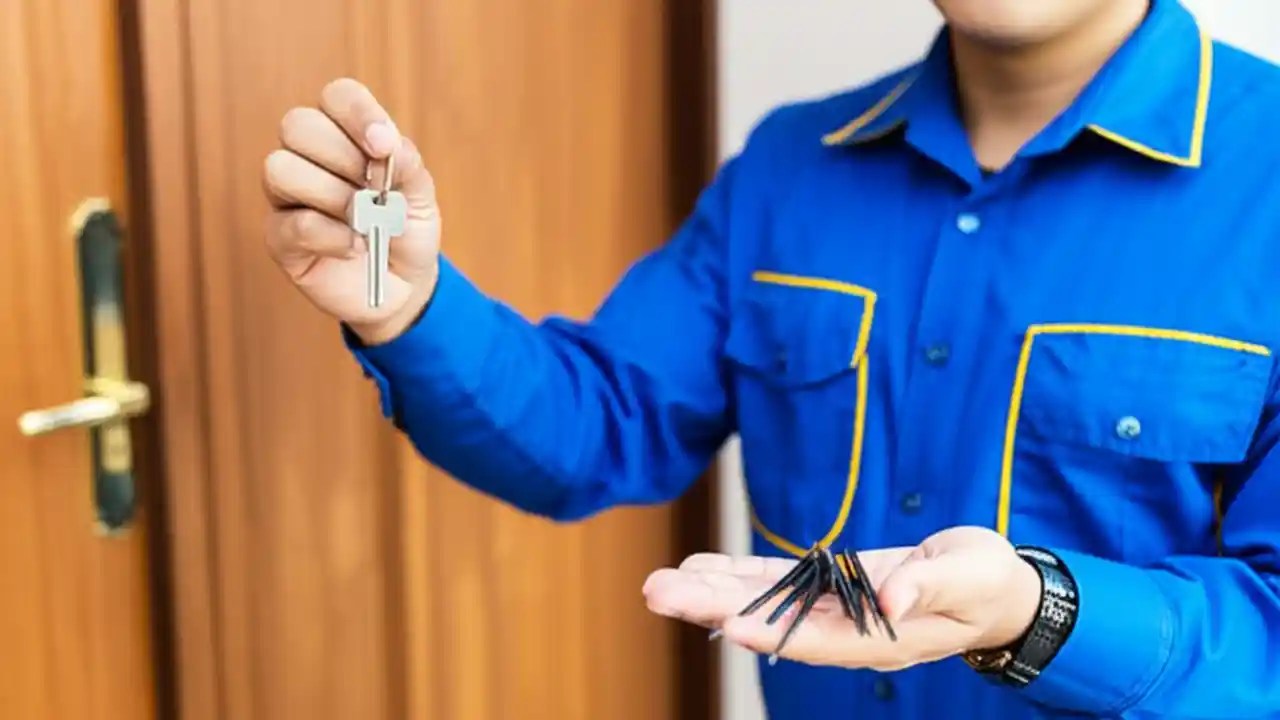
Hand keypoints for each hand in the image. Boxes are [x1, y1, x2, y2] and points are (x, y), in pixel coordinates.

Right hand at [263, 78, 441, 344]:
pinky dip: (333, 236)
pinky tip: (356, 246)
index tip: (384, 145)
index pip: (336, 96)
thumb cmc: (406, 230)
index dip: (357, 113)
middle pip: (297, 125)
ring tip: (366, 220)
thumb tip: (388, 144)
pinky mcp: (280, 238)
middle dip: (343, 156)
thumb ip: (408, 164)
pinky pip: (293, 223)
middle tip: (375, 188)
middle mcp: (307, 157)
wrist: (403, 285)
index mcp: (344, 135)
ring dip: (334, 196)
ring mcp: (287, 197)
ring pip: (281, 169)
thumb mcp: (422, 196)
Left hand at [643, 526, 1041, 670]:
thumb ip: (930, 586)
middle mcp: (847, 630)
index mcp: (883, 637)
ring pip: (763, 600)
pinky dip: (737, 572)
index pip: (817, 640)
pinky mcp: (828, 583)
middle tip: (659, 594)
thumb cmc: (987, 583)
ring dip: (711, 591)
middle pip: (771, 621)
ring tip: (660, 583)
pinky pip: (775, 578)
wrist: (991, 586)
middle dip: (714, 607)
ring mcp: (833, 608)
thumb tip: (890, 595)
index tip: (727, 626)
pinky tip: (700, 566)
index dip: (772, 632)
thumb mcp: (971, 577)